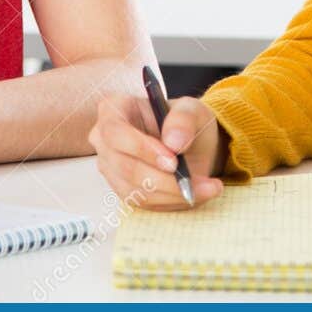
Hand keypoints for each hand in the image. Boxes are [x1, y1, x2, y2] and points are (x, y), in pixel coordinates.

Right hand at [89, 94, 224, 210]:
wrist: (191, 143)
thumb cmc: (185, 121)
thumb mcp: (192, 110)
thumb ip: (183, 120)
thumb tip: (174, 142)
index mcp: (114, 109)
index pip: (115, 131)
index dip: (141, 148)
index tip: (173, 160)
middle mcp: (105, 140)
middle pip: (124, 166)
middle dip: (162, 178)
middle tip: (194, 180)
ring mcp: (111, 167)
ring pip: (134, 189)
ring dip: (171, 193)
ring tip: (206, 187)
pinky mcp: (123, 189)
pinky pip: (143, 202)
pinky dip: (172, 201)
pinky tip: (196, 193)